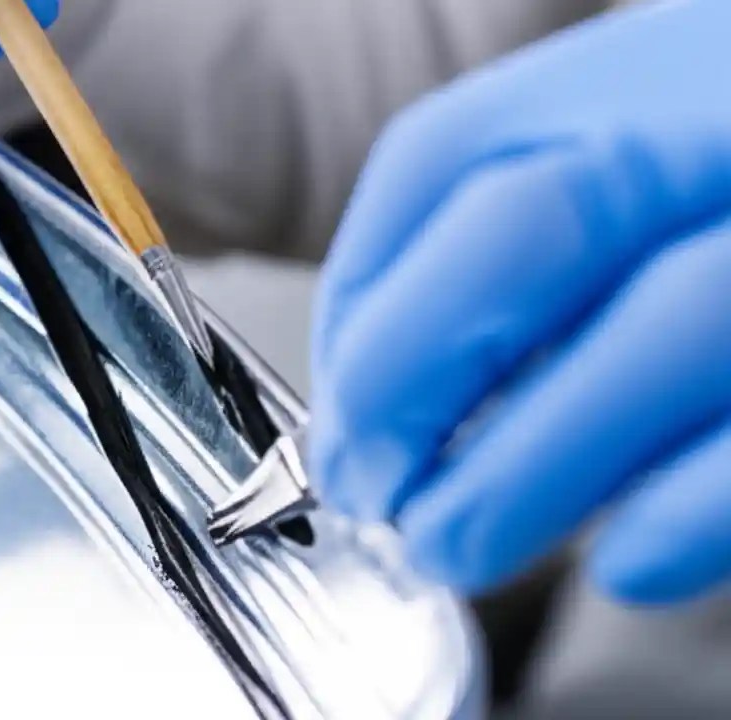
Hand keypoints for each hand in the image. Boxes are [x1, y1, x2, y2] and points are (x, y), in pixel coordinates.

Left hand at [310, 0, 730, 604]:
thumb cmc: (720, 194)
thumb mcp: (627, 159)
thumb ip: (508, 244)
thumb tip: (376, 402)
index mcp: (636, 73)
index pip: (445, 158)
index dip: (359, 304)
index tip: (340, 416)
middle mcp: (730, 124)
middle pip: (537, 225)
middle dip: (409, 376)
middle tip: (370, 489)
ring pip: (670, 325)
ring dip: (524, 470)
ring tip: (453, 545)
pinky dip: (683, 513)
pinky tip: (618, 563)